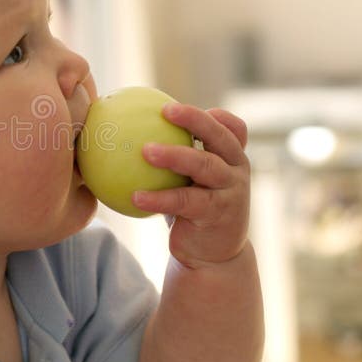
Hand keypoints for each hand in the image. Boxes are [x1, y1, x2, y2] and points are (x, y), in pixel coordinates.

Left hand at [131, 104, 249, 268]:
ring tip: (145, 150)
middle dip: (196, 120)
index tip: (184, 105)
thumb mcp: (188, 182)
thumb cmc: (191, 209)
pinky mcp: (217, 214)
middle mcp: (236, 170)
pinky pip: (185, 202)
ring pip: (205, 166)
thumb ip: (173, 158)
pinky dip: (160, 198)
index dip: (216, 115)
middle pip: (221, 138)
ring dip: (175, 155)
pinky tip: (135, 197)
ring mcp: (231, 192)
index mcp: (231, 157)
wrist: (210, 255)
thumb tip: (125, 133)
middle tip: (166, 109)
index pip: (233, 129)